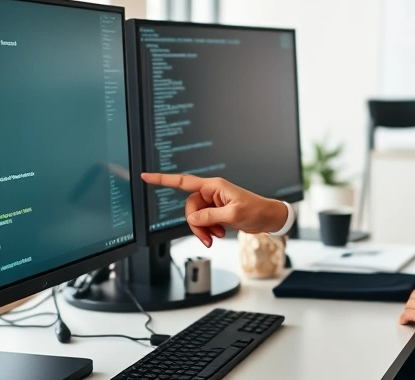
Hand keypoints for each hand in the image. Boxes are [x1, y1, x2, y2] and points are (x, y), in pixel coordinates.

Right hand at [140, 173, 288, 246]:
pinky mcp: (216, 212)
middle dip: (196, 225)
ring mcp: (213, 203)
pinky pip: (203, 222)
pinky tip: (219, 234)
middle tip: (208, 238)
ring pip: (195, 217)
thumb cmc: (256, 210)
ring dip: (203, 230)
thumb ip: (210, 217)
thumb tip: (193, 219)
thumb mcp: (233, 215)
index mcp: (213, 186)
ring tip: (216, 237)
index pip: (183, 181)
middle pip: (189, 208)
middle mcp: (211, 192)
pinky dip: (208, 231)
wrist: (268, 218)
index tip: (146, 177)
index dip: (163, 179)